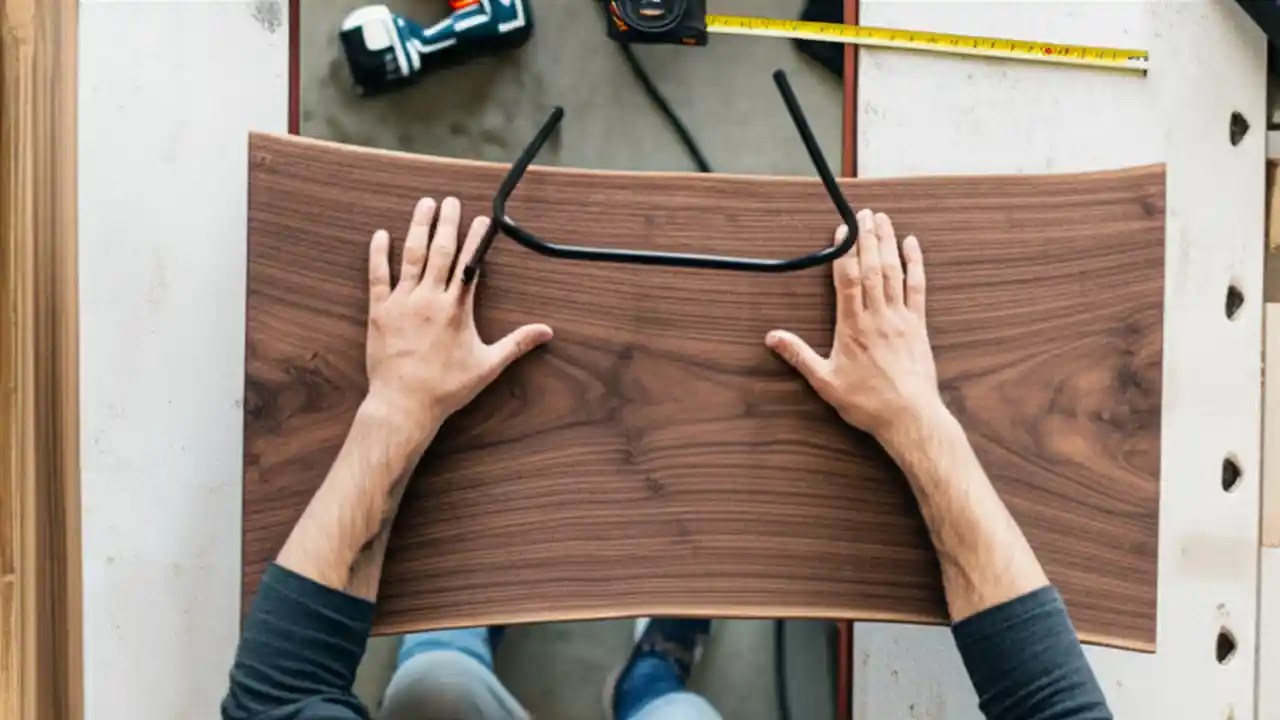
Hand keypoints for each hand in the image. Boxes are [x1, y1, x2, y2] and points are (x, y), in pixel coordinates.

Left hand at [364, 196, 552, 437]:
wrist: (404, 404)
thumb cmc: (447, 387)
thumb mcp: (487, 366)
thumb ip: (517, 344)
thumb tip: (547, 332)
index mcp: (456, 309)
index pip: (470, 265)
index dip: (476, 240)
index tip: (482, 219)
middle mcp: (430, 299)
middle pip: (441, 252)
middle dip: (448, 224)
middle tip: (451, 201)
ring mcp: (402, 302)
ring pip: (411, 256)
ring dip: (418, 228)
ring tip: (424, 205)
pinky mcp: (380, 311)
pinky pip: (377, 276)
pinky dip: (379, 254)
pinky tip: (381, 234)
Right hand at [766, 209, 942, 441]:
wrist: (909, 417)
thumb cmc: (866, 402)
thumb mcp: (825, 382)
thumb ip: (799, 356)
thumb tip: (771, 337)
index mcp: (852, 327)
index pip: (848, 279)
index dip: (845, 251)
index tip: (842, 229)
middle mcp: (877, 316)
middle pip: (872, 268)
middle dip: (867, 237)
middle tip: (863, 212)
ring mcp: (901, 319)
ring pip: (894, 272)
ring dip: (888, 243)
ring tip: (883, 219)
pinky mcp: (918, 326)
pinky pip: (917, 288)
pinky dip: (915, 264)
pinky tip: (912, 244)